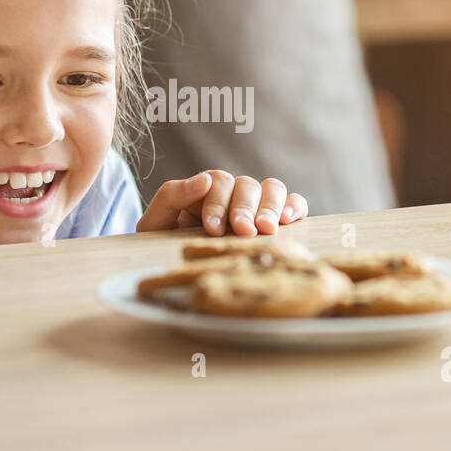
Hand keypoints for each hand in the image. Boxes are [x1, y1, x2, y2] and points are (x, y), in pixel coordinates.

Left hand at [136, 170, 307, 236]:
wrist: (175, 270)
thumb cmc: (165, 245)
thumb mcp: (156, 222)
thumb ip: (172, 196)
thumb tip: (203, 180)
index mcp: (206, 191)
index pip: (219, 182)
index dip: (218, 203)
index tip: (213, 228)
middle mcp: (234, 194)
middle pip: (247, 185)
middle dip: (245, 208)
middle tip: (243, 230)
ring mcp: (257, 206)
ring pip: (272, 189)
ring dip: (270, 207)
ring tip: (267, 229)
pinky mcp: (277, 221)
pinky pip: (294, 203)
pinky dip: (295, 206)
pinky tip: (289, 220)